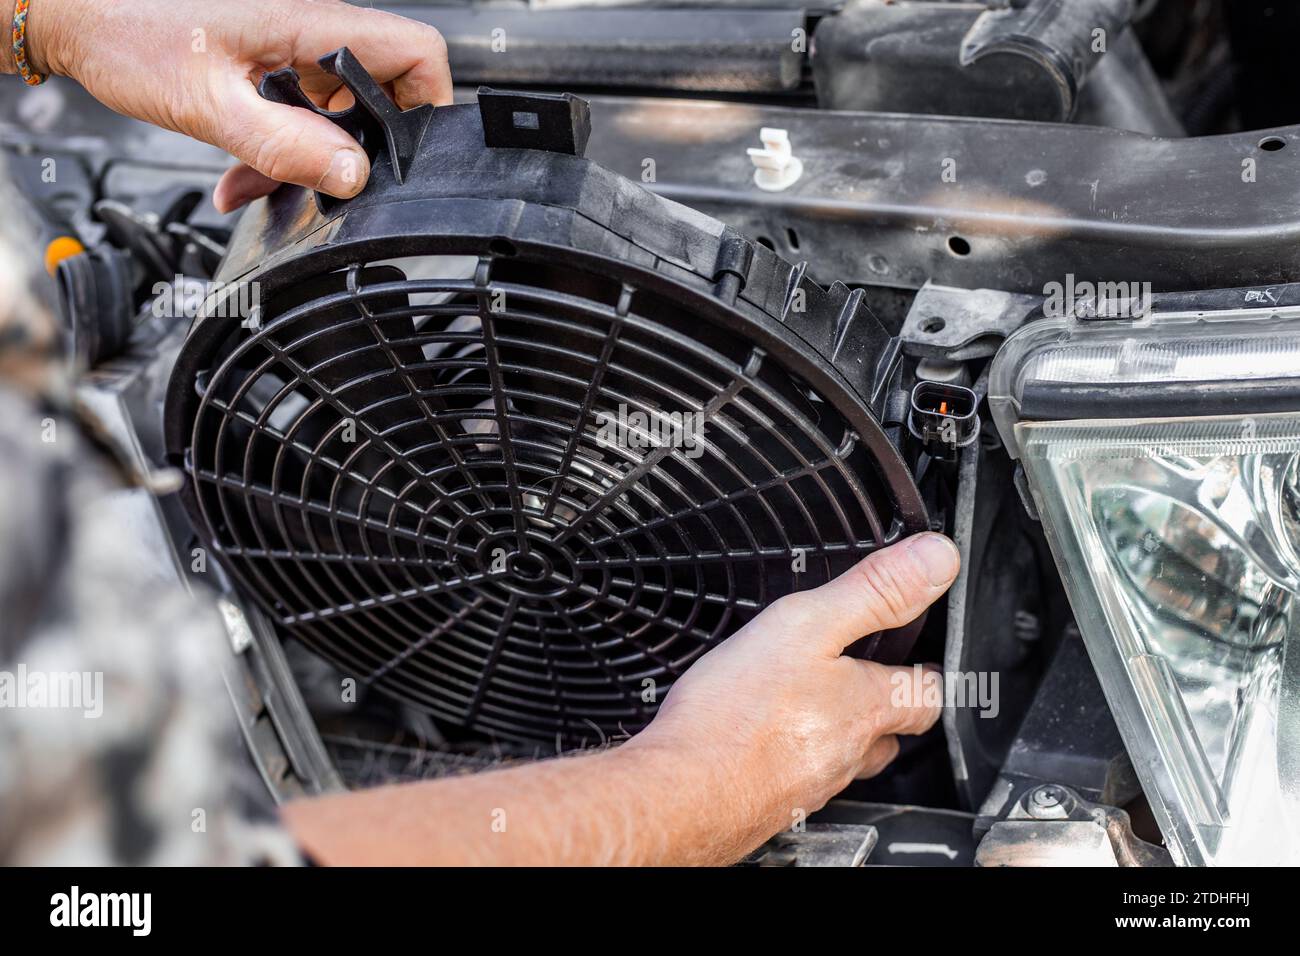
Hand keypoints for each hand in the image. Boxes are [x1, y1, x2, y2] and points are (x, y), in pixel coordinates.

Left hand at [16, 0, 451, 210]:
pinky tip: (245, 176)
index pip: (418, 52)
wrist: (73, 15)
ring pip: (338, 110)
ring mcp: (290, 47)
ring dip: (313, 157)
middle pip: (385, 90)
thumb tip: (352, 174)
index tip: (409, 156)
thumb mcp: (208, 102)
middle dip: (361, 148)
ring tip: (266, 183)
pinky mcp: (268, 65)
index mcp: (311, 23)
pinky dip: (281, 151)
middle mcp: (310, 30)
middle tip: (328, 182)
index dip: (431, 106)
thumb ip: (283, 142)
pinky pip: (300, 112)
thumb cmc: (126, 34)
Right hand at [634, 532, 958, 832]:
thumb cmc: (736, 716)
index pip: (928, 694)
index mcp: (866, 705)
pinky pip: (795, 779)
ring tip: (814, 710)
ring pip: (843, 760)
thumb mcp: (805, 626)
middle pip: (889, 734)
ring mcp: (810, 785)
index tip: (922, 661)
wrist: (681, 793)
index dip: (928, 674)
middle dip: (885, 708)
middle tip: (871, 684)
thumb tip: (936, 559)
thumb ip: (872, 592)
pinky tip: (760, 743)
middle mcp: (847, 752)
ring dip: (839, 735)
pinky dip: (789, 758)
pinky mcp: (770, 805)